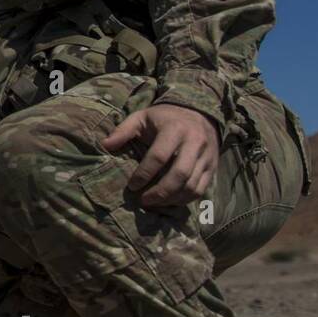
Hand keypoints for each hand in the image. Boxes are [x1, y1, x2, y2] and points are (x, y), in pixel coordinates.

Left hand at [101, 105, 219, 207]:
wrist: (200, 113)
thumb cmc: (164, 118)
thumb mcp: (142, 117)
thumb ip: (123, 130)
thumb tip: (105, 145)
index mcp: (175, 129)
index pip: (159, 157)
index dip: (144, 174)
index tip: (132, 186)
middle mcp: (194, 142)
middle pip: (179, 174)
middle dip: (159, 192)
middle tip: (143, 200)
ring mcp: (206, 156)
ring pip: (191, 185)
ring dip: (172, 199)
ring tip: (154, 202)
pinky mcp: (212, 167)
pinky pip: (201, 189)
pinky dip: (185, 200)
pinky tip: (169, 201)